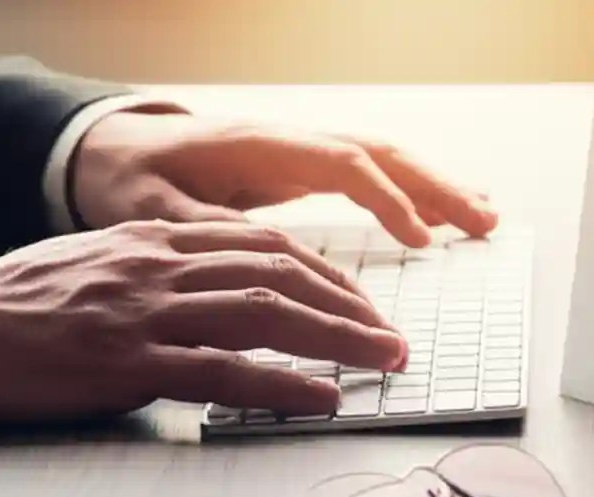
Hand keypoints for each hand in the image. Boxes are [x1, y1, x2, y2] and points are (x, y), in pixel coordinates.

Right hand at [0, 220, 406, 421]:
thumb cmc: (21, 305)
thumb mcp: (98, 265)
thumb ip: (159, 272)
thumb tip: (215, 297)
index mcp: (156, 238)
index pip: (265, 245)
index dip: (326, 274)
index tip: (361, 301)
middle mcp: (161, 264)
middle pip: (281, 273)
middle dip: (349, 306)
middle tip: (392, 337)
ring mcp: (147, 311)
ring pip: (266, 314)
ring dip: (338, 338)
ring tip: (383, 361)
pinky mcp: (129, 362)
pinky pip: (225, 371)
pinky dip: (283, 383)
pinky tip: (322, 396)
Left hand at [70, 111, 499, 247]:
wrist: (108, 147)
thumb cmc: (127, 177)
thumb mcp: (153, 211)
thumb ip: (209, 232)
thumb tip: (269, 258)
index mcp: (257, 145)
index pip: (343, 162)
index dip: (388, 198)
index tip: (424, 239)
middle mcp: (287, 141)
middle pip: (380, 152)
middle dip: (437, 186)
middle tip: (486, 221)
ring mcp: (296, 153)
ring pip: (381, 160)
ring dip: (434, 187)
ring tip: (484, 217)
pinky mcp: (297, 170)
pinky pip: (365, 175)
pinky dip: (407, 193)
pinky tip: (437, 215)